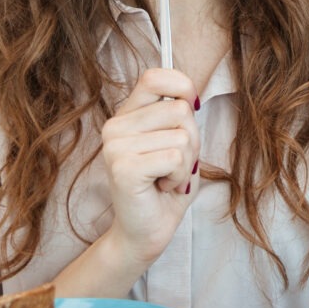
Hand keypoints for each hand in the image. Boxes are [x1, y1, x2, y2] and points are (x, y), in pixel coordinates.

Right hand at [95, 67, 200, 273]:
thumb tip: (190, 95)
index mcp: (128, 115)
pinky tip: (162, 187)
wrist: (146, 230)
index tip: (192, 107)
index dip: (183, 86)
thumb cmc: (165, 186)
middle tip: (175, 164)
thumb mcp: (177, 143)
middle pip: (180, 110)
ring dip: (186, 163)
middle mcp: (115, 126)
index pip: (155, 77)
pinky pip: (175, 158)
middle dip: (192, 140)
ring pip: (182, 136)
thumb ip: (179, 116)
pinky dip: (179, 177)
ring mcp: (115, 146)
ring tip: (167, 178)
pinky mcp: (124, 167)